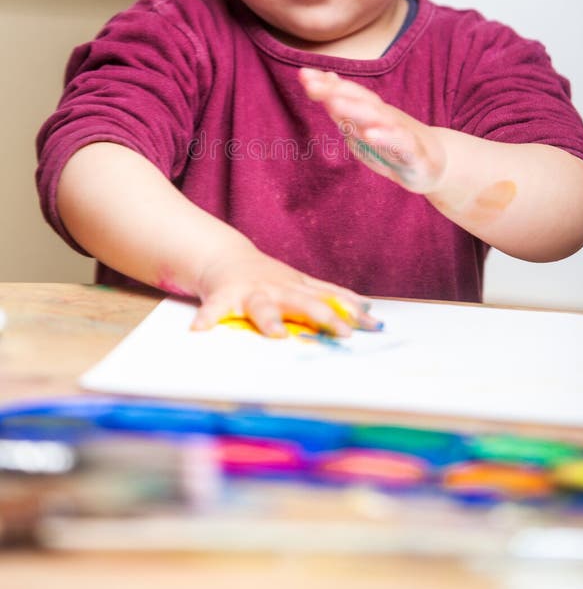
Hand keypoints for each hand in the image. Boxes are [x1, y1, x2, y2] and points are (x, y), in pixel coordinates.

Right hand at [191, 237, 380, 337]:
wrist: (226, 258)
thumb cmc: (269, 279)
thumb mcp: (302, 284)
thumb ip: (331, 297)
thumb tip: (369, 310)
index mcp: (298, 288)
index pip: (331, 298)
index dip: (351, 311)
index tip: (373, 325)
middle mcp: (278, 289)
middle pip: (305, 302)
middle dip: (324, 316)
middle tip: (343, 332)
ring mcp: (252, 291)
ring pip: (263, 306)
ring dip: (270, 319)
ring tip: (277, 334)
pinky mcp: (224, 296)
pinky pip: (215, 308)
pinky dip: (208, 318)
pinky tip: (200, 331)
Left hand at [299, 68, 445, 193]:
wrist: (434, 164)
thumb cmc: (392, 144)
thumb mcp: (363, 127)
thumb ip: (343, 107)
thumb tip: (323, 81)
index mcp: (372, 111)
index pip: (348, 93)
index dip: (326, 84)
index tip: (302, 74)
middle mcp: (385, 117)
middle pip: (360, 101)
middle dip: (335, 92)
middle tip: (310, 85)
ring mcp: (400, 133)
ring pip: (377, 118)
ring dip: (355, 109)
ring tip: (333, 103)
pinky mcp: (413, 154)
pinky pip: (399, 143)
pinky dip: (385, 137)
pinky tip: (370, 134)